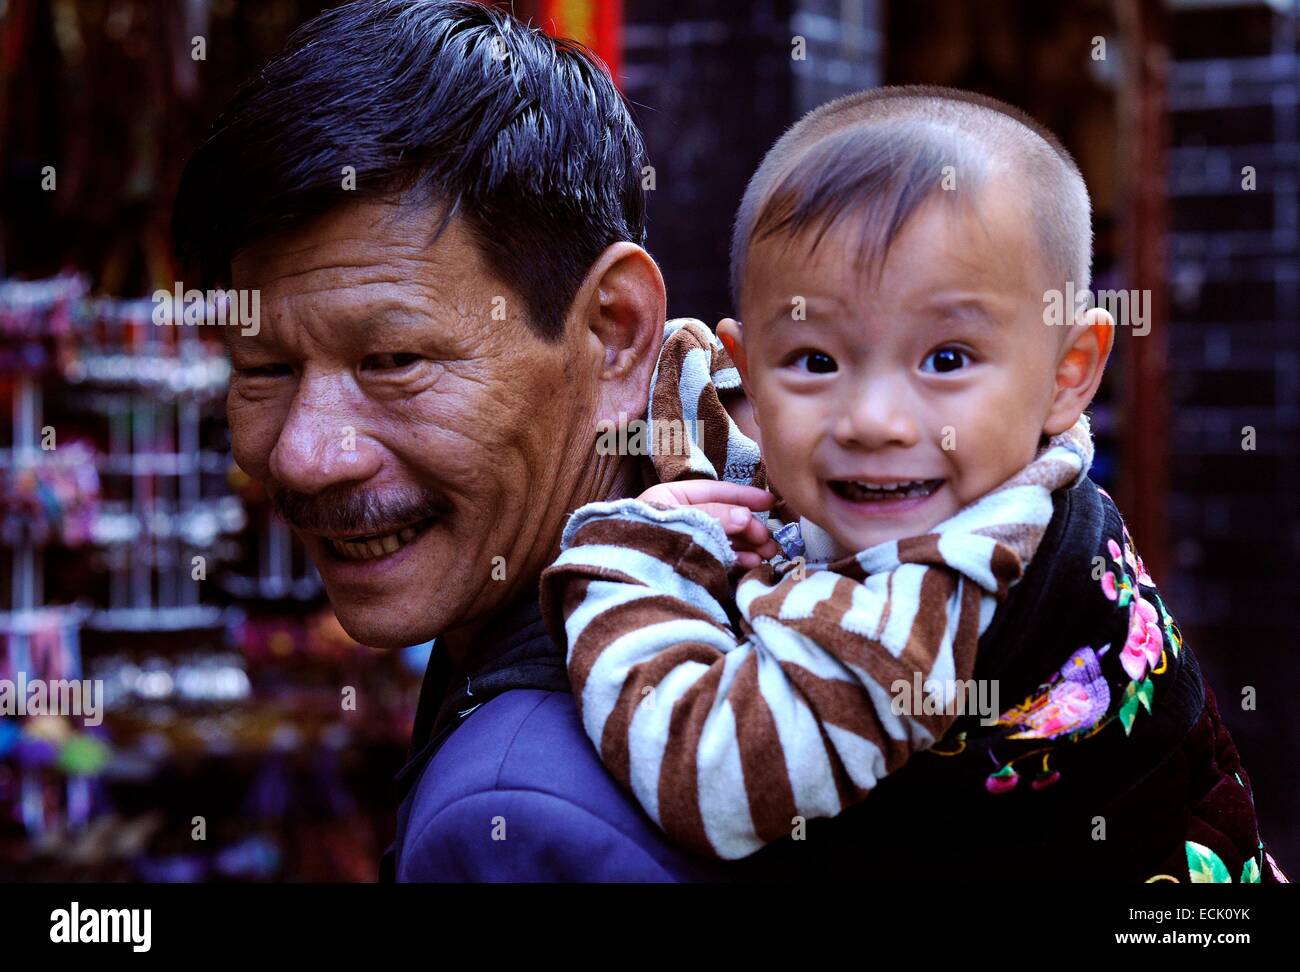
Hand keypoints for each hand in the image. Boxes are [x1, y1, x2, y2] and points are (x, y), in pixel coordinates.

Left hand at [639, 480, 779, 570]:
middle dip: (750, 527)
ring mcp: (687, 543)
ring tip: (767, 554)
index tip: (770, 503)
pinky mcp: (690, 565)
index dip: (744, 496)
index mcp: (672, 497)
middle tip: (768, 539)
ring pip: (725, 539)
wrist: (626, 580)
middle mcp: (681, 518)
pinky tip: (752, 563)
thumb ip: (714, 515)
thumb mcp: (683, 518)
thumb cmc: (648, 538)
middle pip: (724, 517)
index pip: (715, 491)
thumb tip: (746, 516)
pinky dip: (737, 560)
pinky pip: (718, 558)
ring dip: (749, 546)